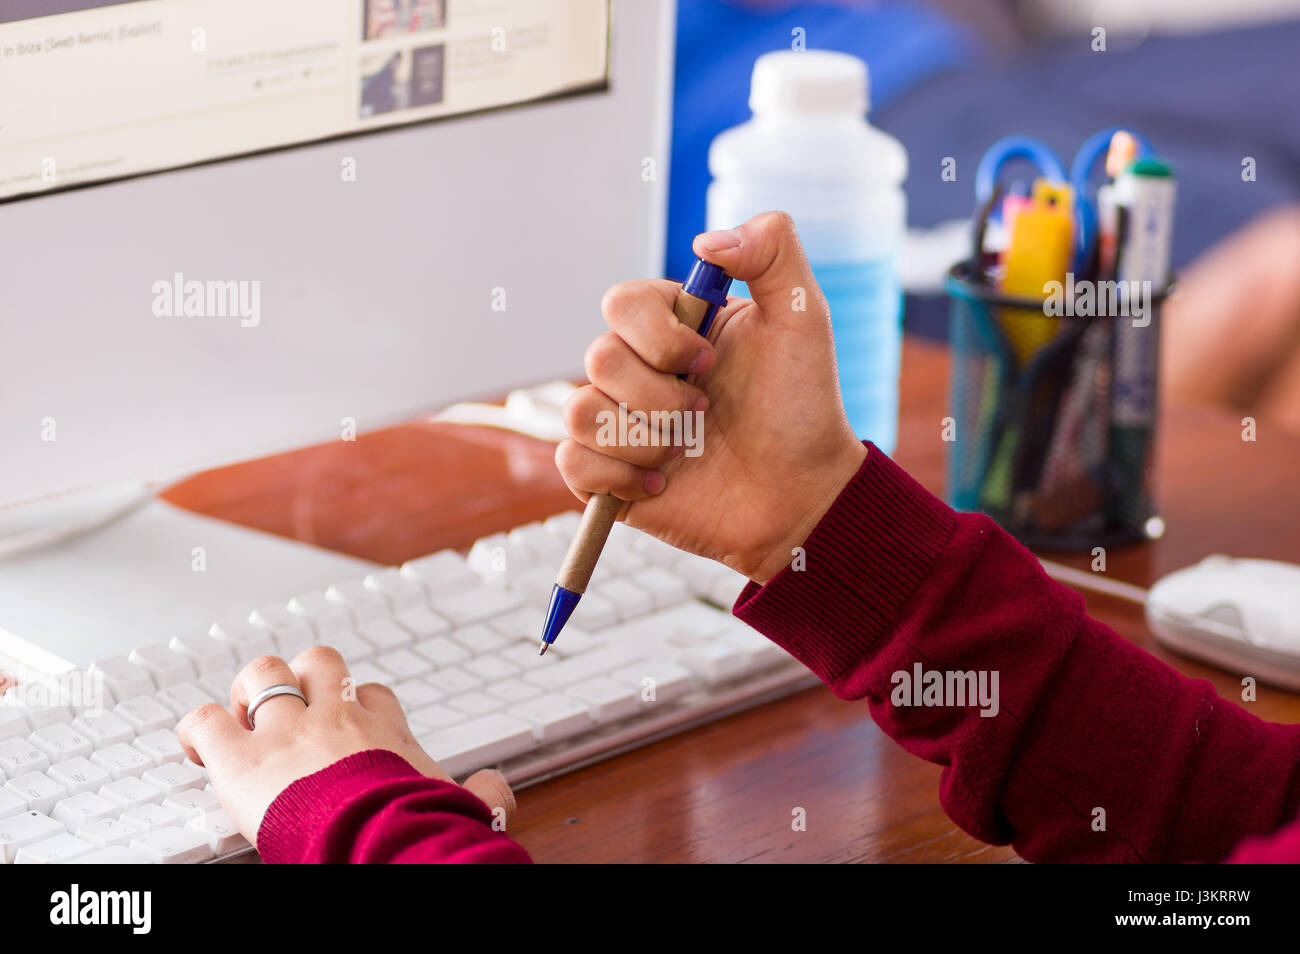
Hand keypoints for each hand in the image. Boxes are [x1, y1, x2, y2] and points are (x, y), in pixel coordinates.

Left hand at [177, 648, 515, 848]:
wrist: (387, 843)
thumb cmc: (422, 827)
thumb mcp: (460, 804)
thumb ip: (480, 792)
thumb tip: (497, 788)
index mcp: (384, 731)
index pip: (372, 693)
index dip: (357, 706)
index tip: (350, 726)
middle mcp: (336, 719)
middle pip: (319, 662)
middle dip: (302, 679)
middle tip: (289, 711)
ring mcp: (288, 732)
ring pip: (264, 673)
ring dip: (250, 690)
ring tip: (244, 718)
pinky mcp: (242, 760)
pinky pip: (204, 722)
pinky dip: (196, 729)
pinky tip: (199, 748)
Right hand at [557, 211, 865, 582]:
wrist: (801, 494)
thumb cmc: (801, 407)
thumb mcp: (801, 318)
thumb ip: (772, 251)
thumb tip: (706, 240)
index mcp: (673, 327)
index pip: (621, 303)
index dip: (659, 336)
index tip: (709, 360)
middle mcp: (640, 370)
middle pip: (598, 357)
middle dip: (659, 394)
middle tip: (706, 412)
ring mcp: (621, 422)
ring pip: (580, 412)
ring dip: (644, 438)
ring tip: (687, 452)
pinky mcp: (609, 475)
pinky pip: (572, 461)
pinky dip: (617, 475)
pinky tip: (661, 483)